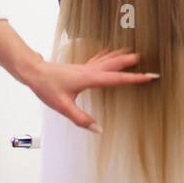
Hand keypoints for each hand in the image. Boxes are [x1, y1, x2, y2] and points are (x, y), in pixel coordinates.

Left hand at [20, 48, 157, 130]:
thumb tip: (98, 129)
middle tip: (145, 61)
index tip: (149, 76)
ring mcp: (85, 68)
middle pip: (115, 65)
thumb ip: (82, 119)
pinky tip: (108, 53)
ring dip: (120, 57)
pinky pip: (98, 60)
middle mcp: (90, 71)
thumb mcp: (63, 106)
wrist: (34, 72)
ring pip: (107, 60)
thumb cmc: (47, 86)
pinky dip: (107, 56)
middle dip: (131, 63)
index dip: (135, 78)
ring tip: (132, 53)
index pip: (118, 79)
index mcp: (90, 79)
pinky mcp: (79, 68)